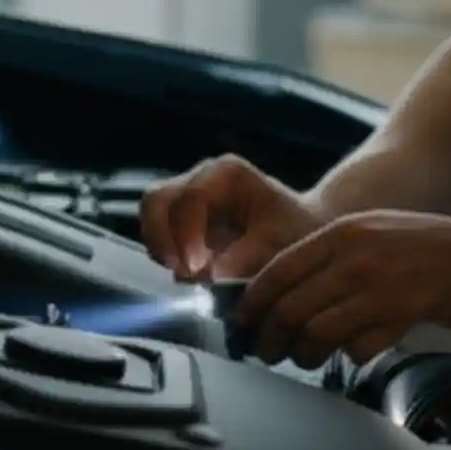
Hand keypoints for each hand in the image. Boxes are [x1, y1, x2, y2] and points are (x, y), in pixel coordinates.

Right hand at [139, 155, 325, 279]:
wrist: (300, 232)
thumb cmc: (295, 233)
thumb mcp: (279, 246)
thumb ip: (243, 259)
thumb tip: (207, 275)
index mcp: (225, 174)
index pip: (187, 199)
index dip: (185, 236)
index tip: (197, 271)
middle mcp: (199, 177)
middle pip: (156, 200)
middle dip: (163, 241)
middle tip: (184, 274)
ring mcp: (185, 193)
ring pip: (150, 215)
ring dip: (162, 249)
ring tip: (189, 275)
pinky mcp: (178, 215)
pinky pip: (156, 231)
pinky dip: (166, 253)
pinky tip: (191, 271)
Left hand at [237, 210, 450, 367]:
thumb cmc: (428, 248)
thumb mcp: (370, 232)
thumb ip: (327, 256)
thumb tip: (279, 290)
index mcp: (339, 235)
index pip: (274, 272)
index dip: (251, 305)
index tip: (244, 323)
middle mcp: (353, 259)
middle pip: (287, 308)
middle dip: (268, 338)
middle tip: (266, 351)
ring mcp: (378, 288)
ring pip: (314, 333)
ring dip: (302, 354)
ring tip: (304, 358)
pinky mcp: (402, 317)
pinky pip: (355, 349)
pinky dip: (347, 358)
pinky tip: (351, 355)